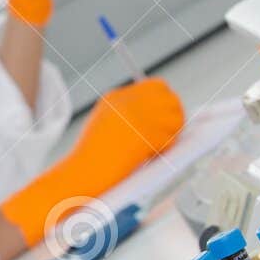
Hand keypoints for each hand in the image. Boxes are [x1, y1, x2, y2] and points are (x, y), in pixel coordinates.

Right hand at [0, 76, 184, 243]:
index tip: (169, 115)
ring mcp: (137, 116)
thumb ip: (130, 116)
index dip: (167, 101)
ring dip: (172, 134)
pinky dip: (166, 149)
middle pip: (170, 98)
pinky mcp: (146, 133)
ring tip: (157, 148)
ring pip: (175, 118)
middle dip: (176, 115)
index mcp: (116, 98)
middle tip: (172, 133)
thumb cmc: (91, 158)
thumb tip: (164, 117)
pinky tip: (151, 157)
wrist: (83, 172)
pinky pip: (171, 138)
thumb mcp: (105, 126)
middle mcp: (128, 101)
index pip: (157, 87)